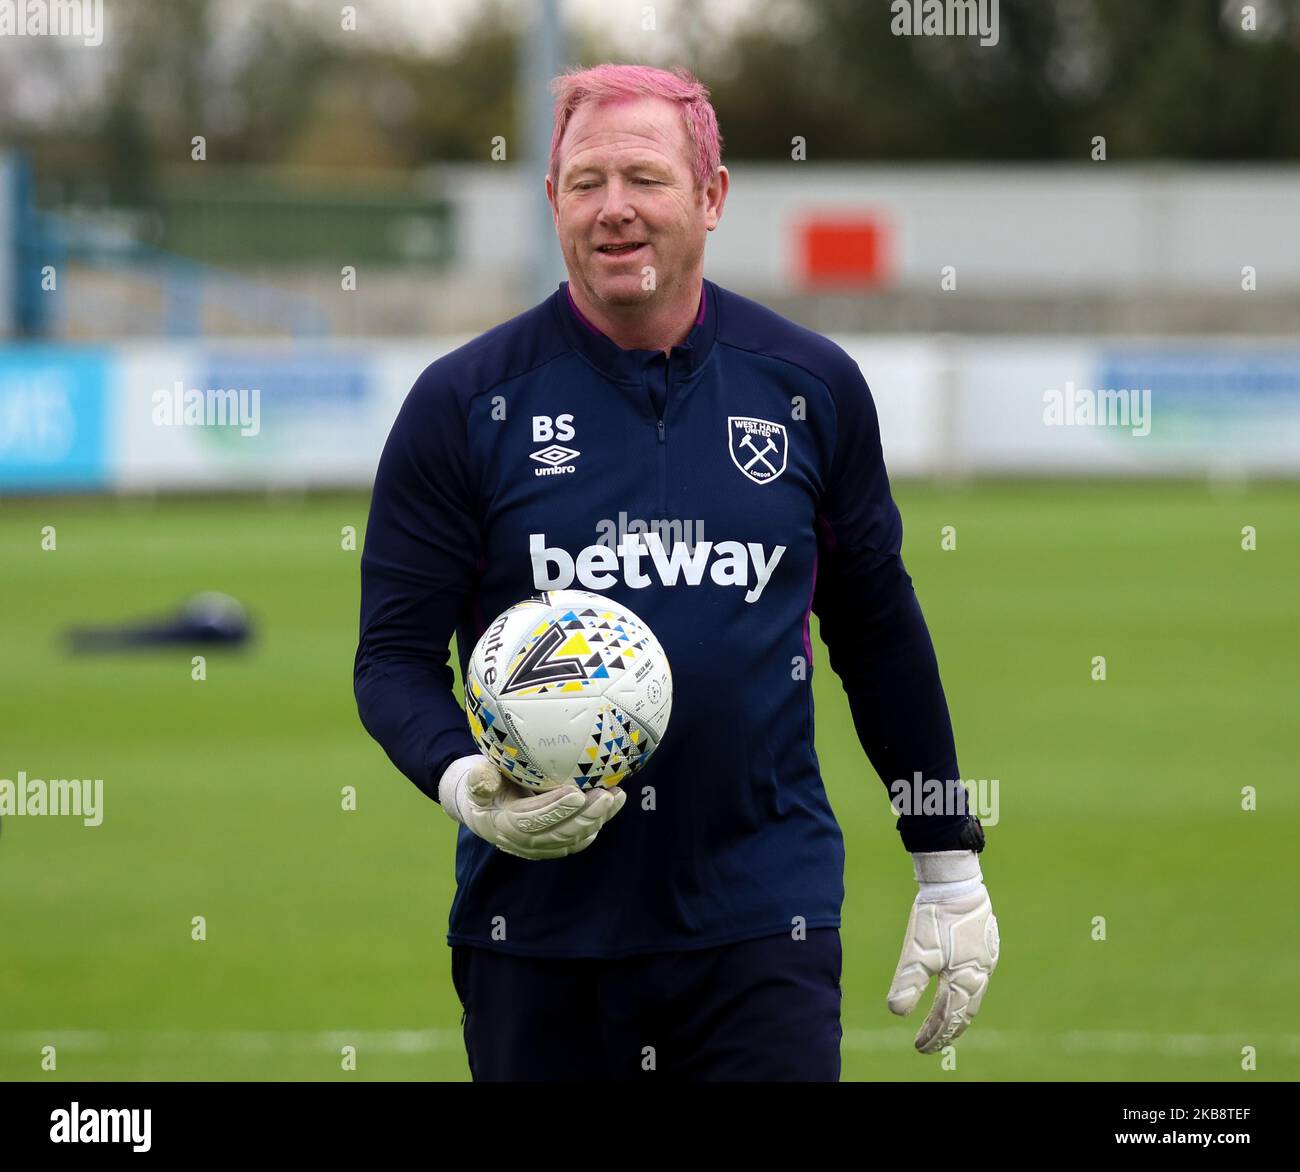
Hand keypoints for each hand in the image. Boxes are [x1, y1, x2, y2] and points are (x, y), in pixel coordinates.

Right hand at [438, 754, 625, 859]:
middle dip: (586, 816)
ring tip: (617, 796)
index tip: (577, 793)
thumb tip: (483, 773)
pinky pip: (578, 839)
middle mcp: (523, 842)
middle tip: (607, 795)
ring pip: (573, 838)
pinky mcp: (553, 845)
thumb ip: (479, 779)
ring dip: (597, 819)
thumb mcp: (474, 781)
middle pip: (559, 834)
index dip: (555, 809)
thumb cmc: (482, 787)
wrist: (482, 809)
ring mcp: (540, 847)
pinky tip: (613, 805)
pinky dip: (596, 824)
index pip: (532, 820)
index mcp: (503, 825)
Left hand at [887, 850, 998, 1053]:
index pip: (949, 1017)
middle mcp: (981, 973)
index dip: (935, 1034)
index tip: (920, 1047)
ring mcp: (986, 958)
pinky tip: (959, 987)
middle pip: (965, 1011)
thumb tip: (895, 1012)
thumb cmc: (937, 916)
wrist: (956, 880)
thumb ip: (908, 982)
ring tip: (945, 1023)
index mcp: (966, 979)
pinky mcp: (985, 944)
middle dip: (947, 1030)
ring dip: (958, 1012)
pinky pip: (978, 977)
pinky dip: (966, 991)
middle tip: (931, 1043)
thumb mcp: (917, 950)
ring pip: (973, 995)